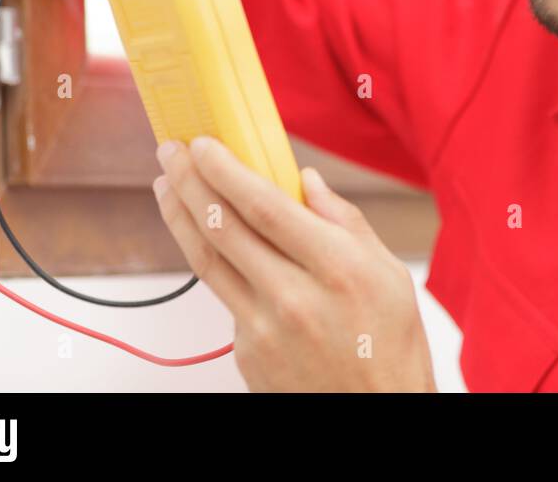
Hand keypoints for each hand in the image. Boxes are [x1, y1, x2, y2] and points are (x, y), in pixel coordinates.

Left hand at [152, 136, 437, 392]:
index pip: (265, 206)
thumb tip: (305, 180)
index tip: (204, 144)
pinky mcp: (245, 354)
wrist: (376, 414)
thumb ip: (345, 221)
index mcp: (337, 268)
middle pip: (223, 228)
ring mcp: (263, 330)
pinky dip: (219, 267)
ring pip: (207, 262)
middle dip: (189, 182)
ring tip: (167, 187)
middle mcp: (294, 298)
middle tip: (171, 153)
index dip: (226, 170)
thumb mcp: (390, 273)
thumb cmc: (391, 344)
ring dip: (180, 218)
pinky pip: (227, 299)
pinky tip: (217, 248)